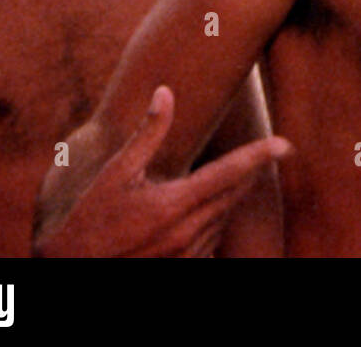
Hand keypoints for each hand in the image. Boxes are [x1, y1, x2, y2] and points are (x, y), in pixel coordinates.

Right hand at [34, 86, 292, 257]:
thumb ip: (147, 133)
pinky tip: (203, 209)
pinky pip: (213, 239)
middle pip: (235, 195)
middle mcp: (187, 232)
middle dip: (250, 172)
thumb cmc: (92, 218)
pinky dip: (214, 221)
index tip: (285, 144)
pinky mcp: (184, 268)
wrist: (74, 267)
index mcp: (174, 204)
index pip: (230, 173)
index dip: (260, 156)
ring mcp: (187, 254)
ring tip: (231, 177)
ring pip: (225, 218)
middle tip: (266, 152)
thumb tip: (164, 92)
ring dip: (230, 197)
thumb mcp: (116, 172)